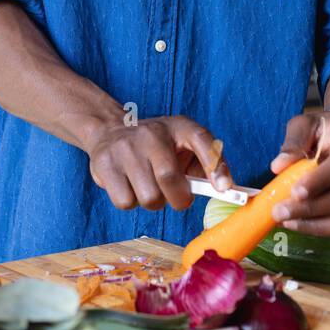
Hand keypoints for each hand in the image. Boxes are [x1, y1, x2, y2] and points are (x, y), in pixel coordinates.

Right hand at [83, 115, 232, 212]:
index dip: (215, 165)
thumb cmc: (157, 146)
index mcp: (179, 126)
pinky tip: (129, 185)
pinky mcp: (105, 163)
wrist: (110, 130)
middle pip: (170, 179)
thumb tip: (222, 188)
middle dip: (178, 199)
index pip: (201, 140)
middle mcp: (152, 133)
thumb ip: (204, 165)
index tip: (224, 187)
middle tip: (175, 196)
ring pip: (148, 197)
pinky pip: (125, 202)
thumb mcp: (184, 144)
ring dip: (153, 201)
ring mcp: (126, 147)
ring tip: (148, 186)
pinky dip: (130, 201)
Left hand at [268, 111, 329, 235]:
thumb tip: (278, 166)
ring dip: (319, 225)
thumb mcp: (306, 124)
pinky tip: (303, 225)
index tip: (294, 193)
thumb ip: (294, 142)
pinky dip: (328, 229)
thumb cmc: (326, 129)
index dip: (319, 182)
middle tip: (280, 212)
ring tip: (288, 222)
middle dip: (312, 209)